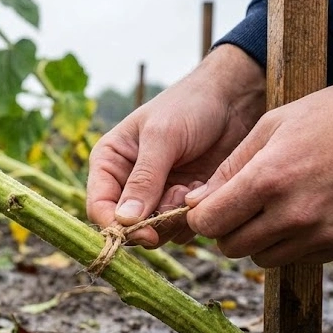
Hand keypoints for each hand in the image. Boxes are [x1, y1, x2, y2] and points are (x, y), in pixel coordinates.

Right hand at [86, 45, 264, 246]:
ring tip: (191, 187)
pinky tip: (203, 189)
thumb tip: (125, 221)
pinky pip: (179, 229)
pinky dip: (193, 216)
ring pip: (154, 232)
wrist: (233, 100)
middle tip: (177, 200)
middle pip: (127, 225)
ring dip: (175, 218)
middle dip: (152, 221)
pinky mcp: (181, 204)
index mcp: (109, 163)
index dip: (116, 225)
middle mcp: (127, 184)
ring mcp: (155, 196)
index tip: (144, 233)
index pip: (99, 206)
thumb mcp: (162, 138)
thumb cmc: (189, 106)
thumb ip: (143, 180)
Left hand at [185, 74, 332, 266]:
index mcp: (269, 179)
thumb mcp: (272, 126)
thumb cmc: (332, 116)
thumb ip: (229, 168)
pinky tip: (300, 214)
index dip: (202, 216)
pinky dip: (289, 244)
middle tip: (239, 207)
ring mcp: (321, 233)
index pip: (210, 223)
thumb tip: (195, 202)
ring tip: (271, 208)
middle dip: (227, 229)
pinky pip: (297, 259)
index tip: (207, 205)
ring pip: (262, 259)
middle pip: (232, 247)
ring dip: (257, 240)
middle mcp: (294, 213)